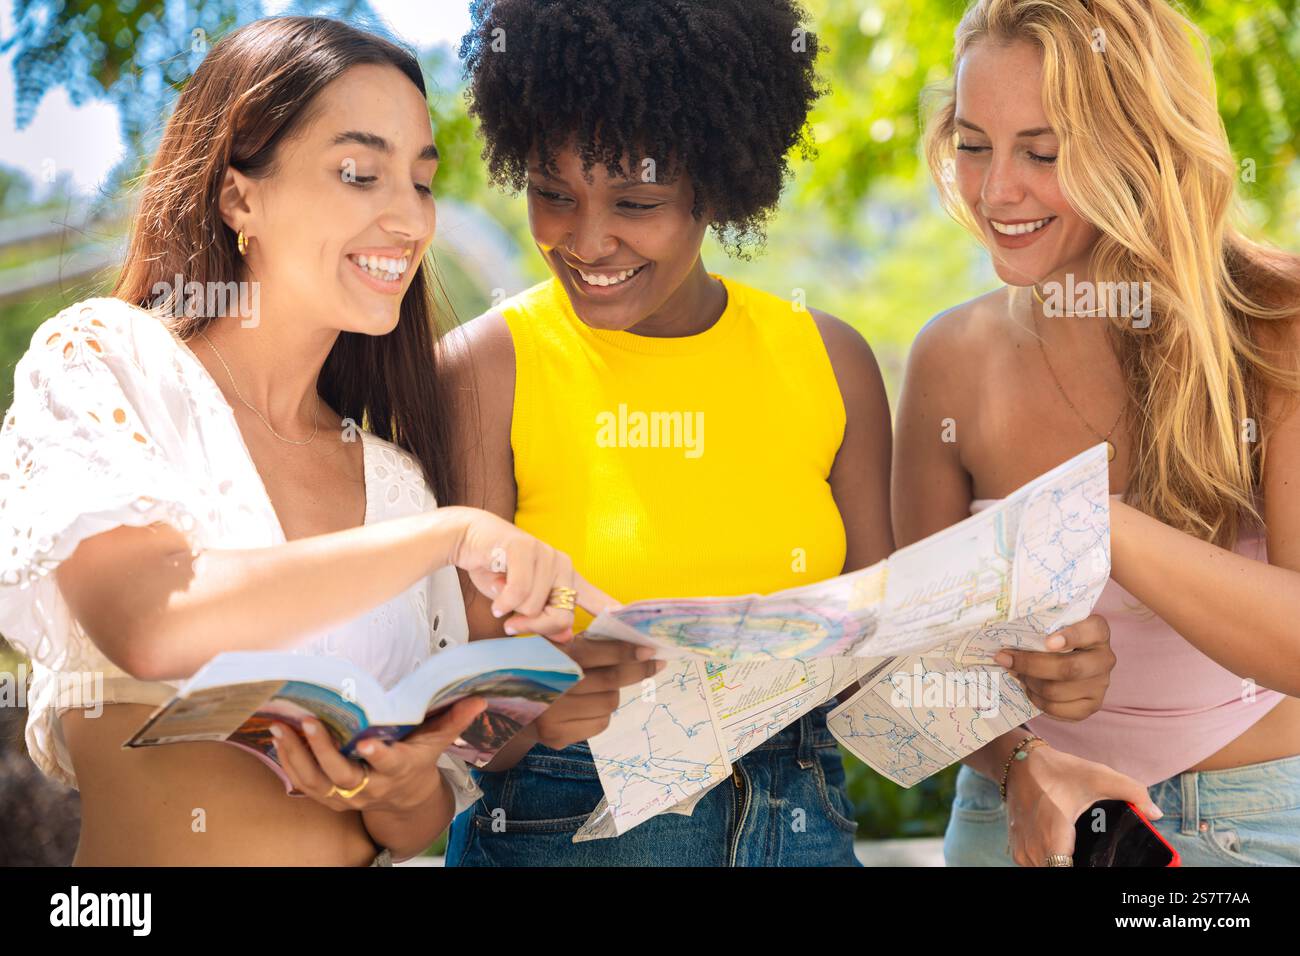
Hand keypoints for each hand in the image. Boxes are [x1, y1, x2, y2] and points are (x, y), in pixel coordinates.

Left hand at [269, 697, 486, 813]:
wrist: (404, 799)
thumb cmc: (418, 759)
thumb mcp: (437, 741)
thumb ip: (454, 720)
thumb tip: (479, 698)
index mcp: (397, 770)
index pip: (388, 763)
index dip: (377, 755)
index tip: (364, 742)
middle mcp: (370, 786)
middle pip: (342, 774)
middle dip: (323, 749)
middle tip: (307, 721)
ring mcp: (347, 795)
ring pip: (316, 781)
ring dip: (297, 756)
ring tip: (282, 728)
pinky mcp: (329, 798)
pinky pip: (305, 784)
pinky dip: (289, 763)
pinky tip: (279, 739)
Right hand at [444, 507, 616, 641]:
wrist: (469, 538)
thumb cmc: (496, 571)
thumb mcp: (520, 602)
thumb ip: (543, 619)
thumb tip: (566, 638)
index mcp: (566, 578)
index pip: (596, 598)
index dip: (612, 612)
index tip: (630, 623)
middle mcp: (562, 565)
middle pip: (561, 617)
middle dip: (534, 626)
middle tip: (512, 624)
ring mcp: (546, 554)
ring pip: (535, 607)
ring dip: (511, 610)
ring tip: (500, 597)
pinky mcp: (526, 548)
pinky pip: (519, 592)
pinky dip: (502, 601)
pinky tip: (495, 594)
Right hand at [532, 636, 665, 749]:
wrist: (506, 704)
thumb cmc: (539, 668)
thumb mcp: (554, 647)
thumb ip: (584, 644)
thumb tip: (633, 642)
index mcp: (548, 659)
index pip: (596, 653)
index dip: (625, 651)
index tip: (649, 650)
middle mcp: (550, 688)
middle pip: (609, 681)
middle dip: (637, 671)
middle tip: (655, 664)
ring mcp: (553, 716)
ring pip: (609, 704)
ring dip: (613, 693)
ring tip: (602, 686)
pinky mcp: (558, 737)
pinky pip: (600, 724)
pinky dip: (602, 713)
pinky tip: (589, 705)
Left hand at [994, 614, 1114, 720]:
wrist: (1066, 664)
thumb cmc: (1051, 639)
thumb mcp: (1049, 628)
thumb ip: (1036, 630)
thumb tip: (1006, 647)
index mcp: (1097, 632)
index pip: (1093, 630)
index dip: (1071, 636)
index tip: (1048, 642)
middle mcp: (1105, 658)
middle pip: (1068, 668)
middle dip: (1031, 665)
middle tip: (1005, 659)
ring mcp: (1101, 684)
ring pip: (1057, 690)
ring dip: (1029, 683)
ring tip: (1017, 674)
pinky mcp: (1092, 705)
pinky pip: (1058, 709)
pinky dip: (1037, 700)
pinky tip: (1030, 689)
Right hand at [1004, 743, 1162, 866]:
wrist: (1019, 763)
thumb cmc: (1059, 771)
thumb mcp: (1098, 776)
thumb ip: (1132, 793)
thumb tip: (1155, 814)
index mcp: (1053, 836)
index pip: (1065, 872)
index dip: (1088, 870)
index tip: (1102, 864)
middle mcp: (1034, 848)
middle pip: (1060, 872)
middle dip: (1081, 866)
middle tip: (1098, 858)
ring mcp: (1023, 851)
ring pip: (1047, 871)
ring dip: (1062, 866)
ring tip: (1081, 856)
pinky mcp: (1018, 849)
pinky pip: (1036, 867)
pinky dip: (1049, 863)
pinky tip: (1064, 854)